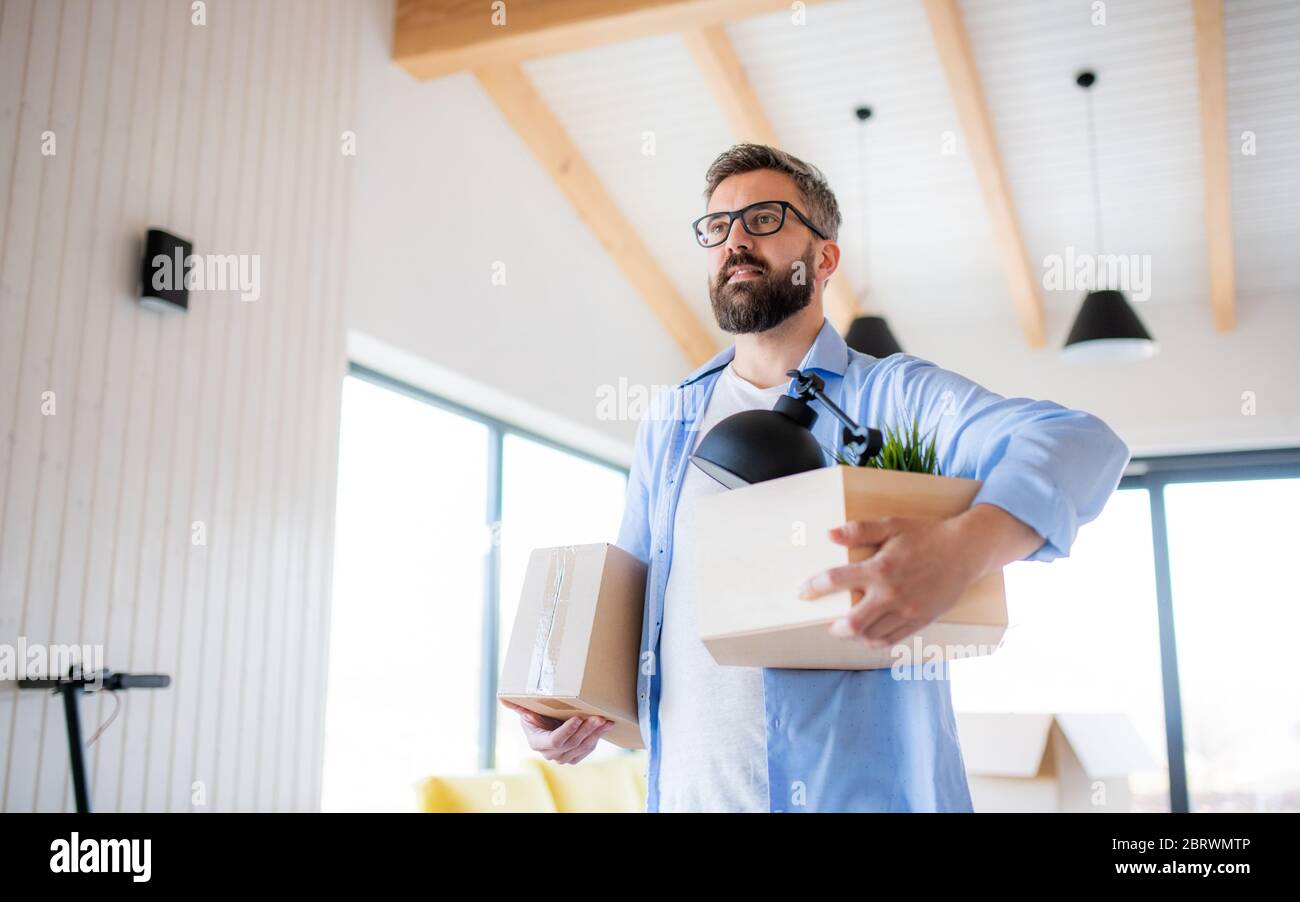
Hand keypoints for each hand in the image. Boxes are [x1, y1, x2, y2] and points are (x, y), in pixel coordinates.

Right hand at [499, 699, 613, 764]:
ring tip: (605, 720)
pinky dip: (598, 737)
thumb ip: (517, 705)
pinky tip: (606, 726)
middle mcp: (551, 754)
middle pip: (572, 743)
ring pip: (583, 747)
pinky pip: (588, 749)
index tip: (578, 718)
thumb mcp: (527, 710)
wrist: (546, 726)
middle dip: (587, 729)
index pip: (555, 740)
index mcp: (538, 743)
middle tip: (598, 717)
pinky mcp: (575, 757)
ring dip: (596, 733)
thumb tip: (502, 699)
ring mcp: (564, 757)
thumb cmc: (536, 716)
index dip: (567, 731)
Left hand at [797, 515, 986, 647]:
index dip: (814, 587)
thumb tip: (829, 535)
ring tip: (848, 627)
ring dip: (854, 635)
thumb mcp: (892, 525)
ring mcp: (907, 611)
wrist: (965, 551)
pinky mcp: (920, 621)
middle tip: (829, 621)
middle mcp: (892, 593)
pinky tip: (869, 633)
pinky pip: (891, 639)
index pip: (836, 580)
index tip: (803, 592)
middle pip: (852, 623)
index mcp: (880, 568)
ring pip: (871, 636)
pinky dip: (875, 640)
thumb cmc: (926, 535)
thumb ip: (859, 530)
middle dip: (834, 627)